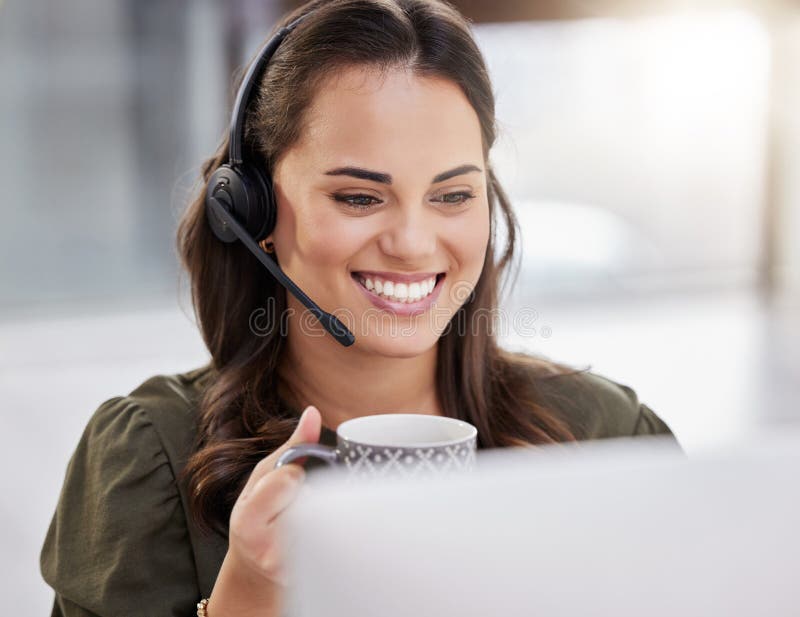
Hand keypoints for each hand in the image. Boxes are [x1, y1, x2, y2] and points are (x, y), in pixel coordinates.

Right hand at [208, 406, 320, 616]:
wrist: (258, 571)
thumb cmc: (260, 514)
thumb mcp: (265, 478)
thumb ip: (292, 447)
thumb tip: (313, 412)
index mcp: (247, 521)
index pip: (288, 479)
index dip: (294, 475)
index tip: (289, 485)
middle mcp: (267, 550)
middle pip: (313, 498)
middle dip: (312, 495)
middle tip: (298, 506)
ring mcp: (293, 569)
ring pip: (331, 517)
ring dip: (327, 512)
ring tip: (308, 521)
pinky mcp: (316, 577)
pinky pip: (343, 537)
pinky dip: (338, 528)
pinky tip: (321, 534)